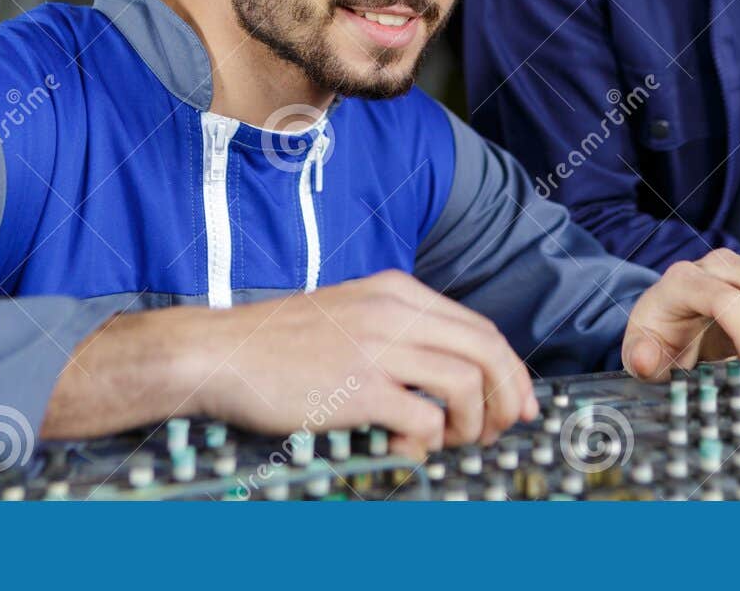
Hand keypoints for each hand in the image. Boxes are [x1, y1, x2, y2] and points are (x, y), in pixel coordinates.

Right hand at [187, 270, 536, 455]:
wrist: (220, 353)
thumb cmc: (278, 343)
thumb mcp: (349, 314)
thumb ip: (398, 331)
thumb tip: (448, 373)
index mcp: (397, 291)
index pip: (480, 328)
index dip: (510, 370)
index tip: (519, 402)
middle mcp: (396, 311)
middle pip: (488, 351)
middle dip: (508, 397)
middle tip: (501, 429)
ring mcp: (379, 347)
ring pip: (468, 384)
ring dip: (471, 423)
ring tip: (452, 441)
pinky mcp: (359, 387)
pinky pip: (426, 419)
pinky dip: (430, 442)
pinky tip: (409, 448)